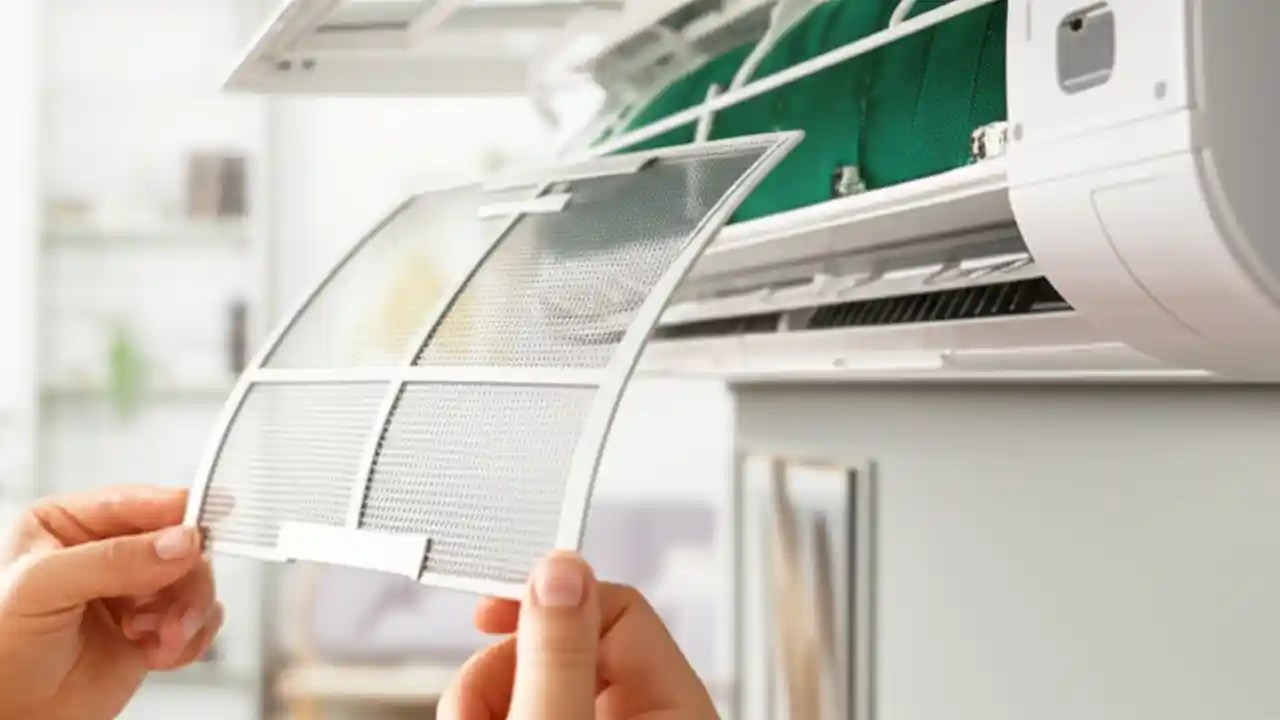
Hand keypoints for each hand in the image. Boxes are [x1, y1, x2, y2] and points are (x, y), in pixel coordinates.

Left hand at [0, 486, 222, 719]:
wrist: (11, 717)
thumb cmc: (1, 651)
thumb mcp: (42, 588)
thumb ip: (113, 559)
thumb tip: (180, 542)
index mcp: (70, 523)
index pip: (138, 502)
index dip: (177, 514)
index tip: (201, 532)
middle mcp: (107, 552)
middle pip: (179, 543)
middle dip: (184, 579)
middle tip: (175, 610)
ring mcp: (133, 591)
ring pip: (195, 580)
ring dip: (188, 612)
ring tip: (164, 639)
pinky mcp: (153, 627)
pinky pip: (201, 618)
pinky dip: (191, 638)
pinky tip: (161, 653)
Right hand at [441, 552, 717, 718]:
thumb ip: (559, 655)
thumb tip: (561, 568)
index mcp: (677, 707)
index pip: (615, 606)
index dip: (548, 601)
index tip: (489, 610)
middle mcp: (647, 716)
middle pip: (565, 642)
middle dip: (503, 667)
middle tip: (469, 706)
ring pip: (535, 677)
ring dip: (487, 697)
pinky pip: (525, 707)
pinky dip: (489, 714)